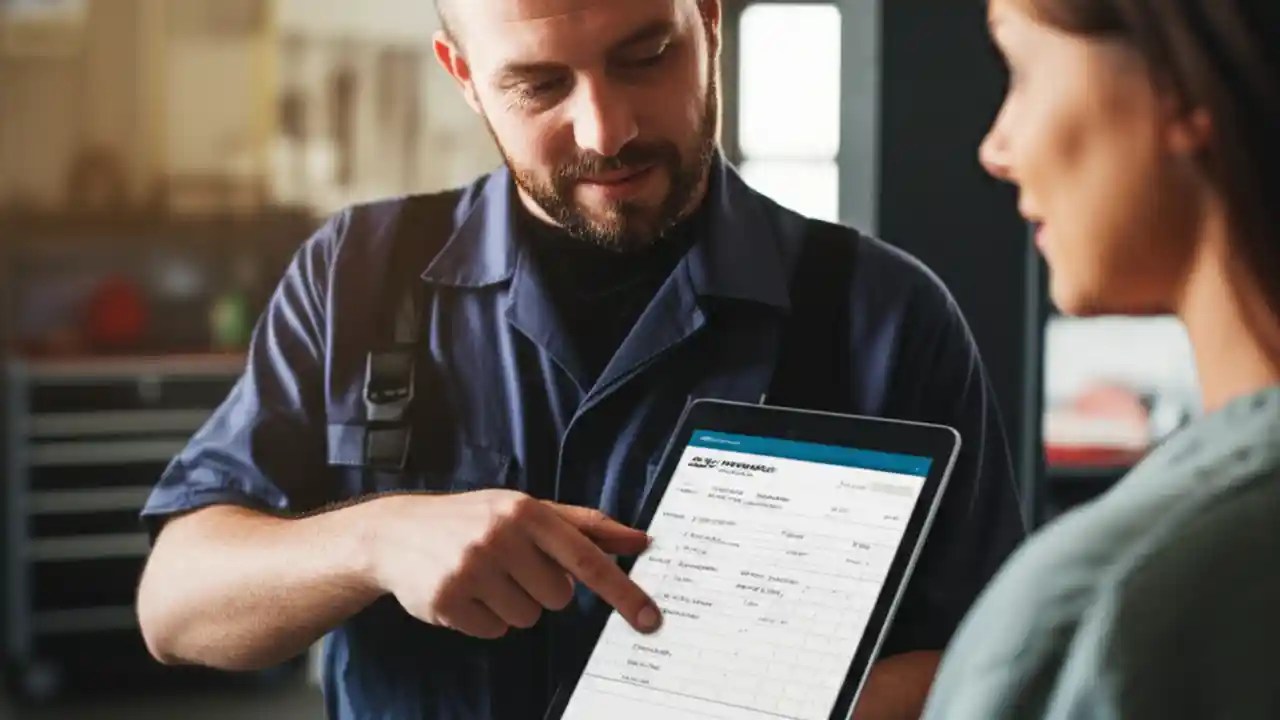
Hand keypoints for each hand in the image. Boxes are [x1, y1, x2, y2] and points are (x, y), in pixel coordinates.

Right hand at [365, 490, 660, 638]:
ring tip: (484, 577)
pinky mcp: (448, 601)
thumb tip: (640, 539)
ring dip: (512, 605)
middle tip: (510, 566)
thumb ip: (585, 525)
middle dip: (540, 589)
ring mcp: (471, 569)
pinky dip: (484, 619)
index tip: (649, 618)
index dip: (622, 591)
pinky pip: (494, 632)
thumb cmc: (475, 518)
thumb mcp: (527, 509)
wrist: (397, 533)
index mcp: (526, 511)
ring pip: (527, 618)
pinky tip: (465, 592)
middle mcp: (500, 536)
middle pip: (558, 597)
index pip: (587, 558)